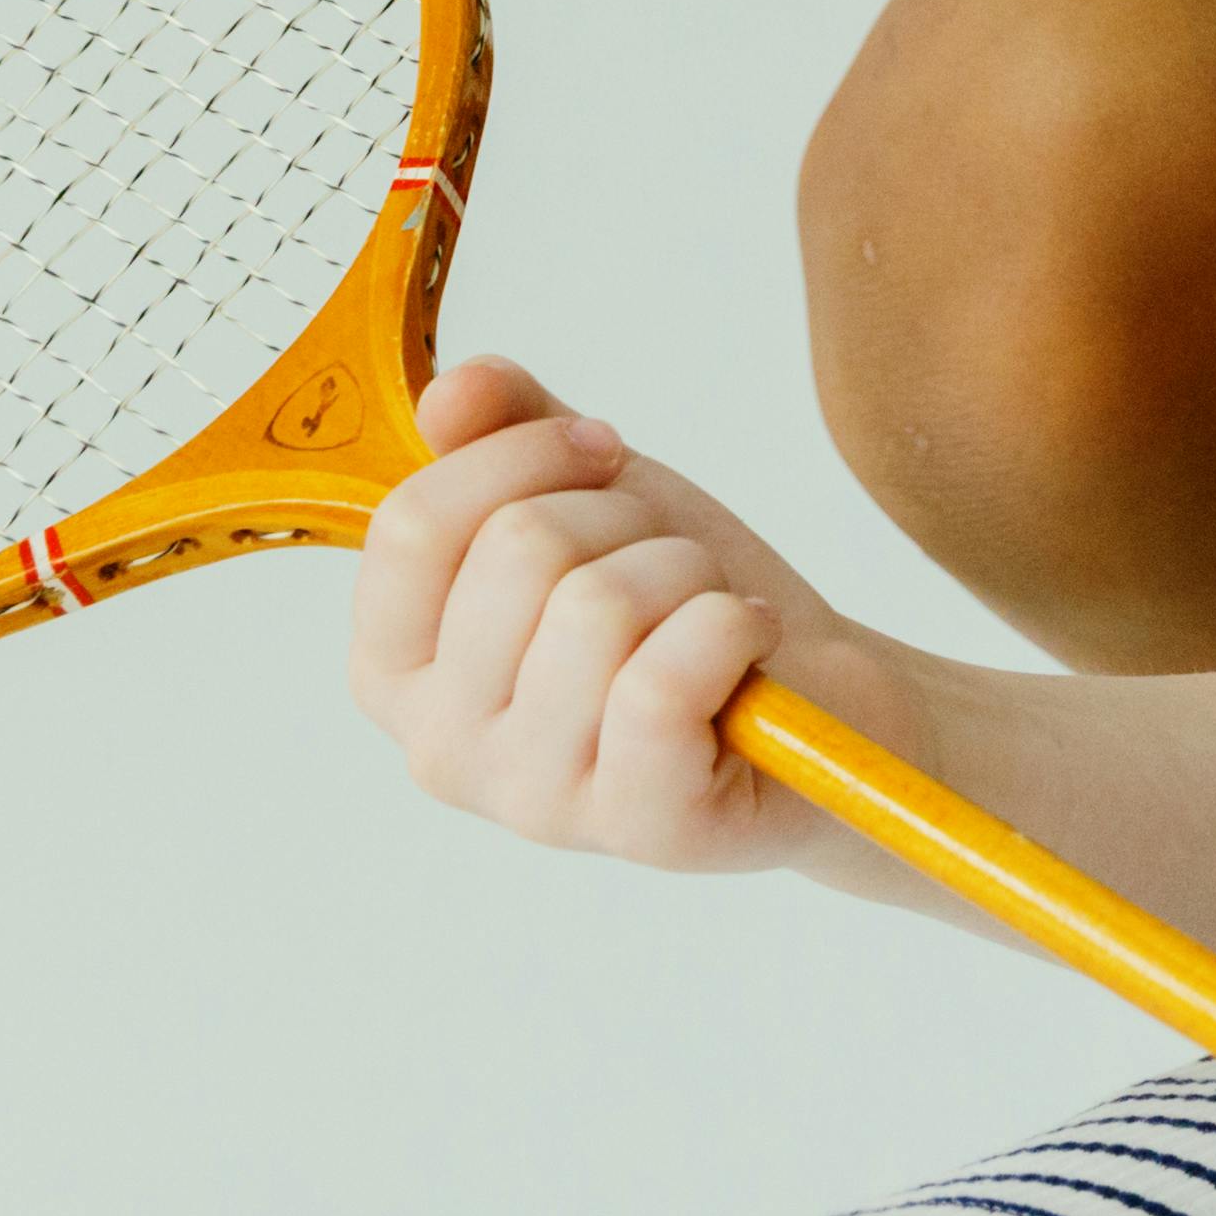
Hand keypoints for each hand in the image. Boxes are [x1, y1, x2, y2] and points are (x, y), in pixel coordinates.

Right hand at [348, 356, 876, 876]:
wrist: (818, 694)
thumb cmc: (682, 601)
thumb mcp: (587, 495)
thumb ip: (506, 431)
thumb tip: (452, 391)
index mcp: (397, 667)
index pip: (410, 526)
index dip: (523, 455)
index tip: (604, 450)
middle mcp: (440, 747)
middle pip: (519, 549)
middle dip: (628, 520)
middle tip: (670, 563)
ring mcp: (533, 799)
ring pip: (599, 604)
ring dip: (689, 575)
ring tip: (708, 612)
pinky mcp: (638, 824)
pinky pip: (663, 681)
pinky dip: (733, 627)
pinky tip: (749, 643)